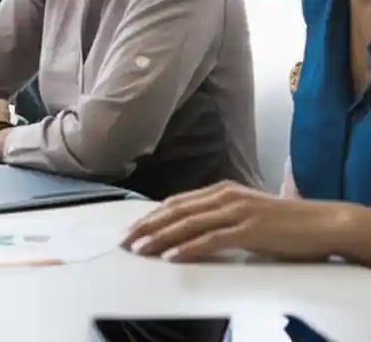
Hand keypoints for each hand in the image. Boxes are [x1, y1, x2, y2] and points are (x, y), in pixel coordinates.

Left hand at [121, 181, 352, 262]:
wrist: (324, 222)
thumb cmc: (286, 223)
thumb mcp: (246, 213)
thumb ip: (221, 217)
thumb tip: (192, 230)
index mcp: (222, 190)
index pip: (176, 203)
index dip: (151, 216)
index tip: (131, 228)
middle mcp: (225, 197)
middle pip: (175, 211)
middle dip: (146, 226)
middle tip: (125, 240)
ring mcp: (237, 211)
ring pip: (187, 224)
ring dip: (160, 238)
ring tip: (140, 249)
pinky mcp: (249, 229)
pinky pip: (211, 239)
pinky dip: (188, 248)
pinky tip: (172, 256)